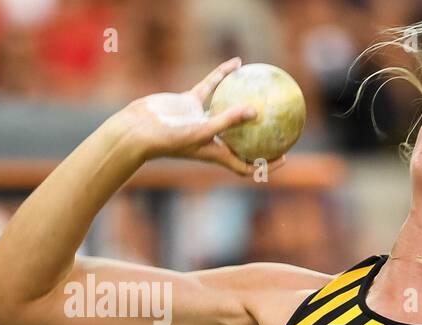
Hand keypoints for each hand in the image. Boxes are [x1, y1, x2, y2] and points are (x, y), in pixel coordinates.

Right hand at [108, 58, 283, 175]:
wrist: (138, 128)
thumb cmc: (170, 138)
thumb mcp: (203, 131)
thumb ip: (229, 121)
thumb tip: (255, 111)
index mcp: (217, 154)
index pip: (246, 166)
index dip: (265, 166)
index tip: (283, 156)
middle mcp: (212, 139)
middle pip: (241, 140)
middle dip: (260, 134)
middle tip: (279, 121)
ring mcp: (201, 120)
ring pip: (228, 109)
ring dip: (243, 99)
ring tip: (262, 86)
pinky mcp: (190, 103)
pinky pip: (211, 87)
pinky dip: (222, 75)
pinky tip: (237, 62)